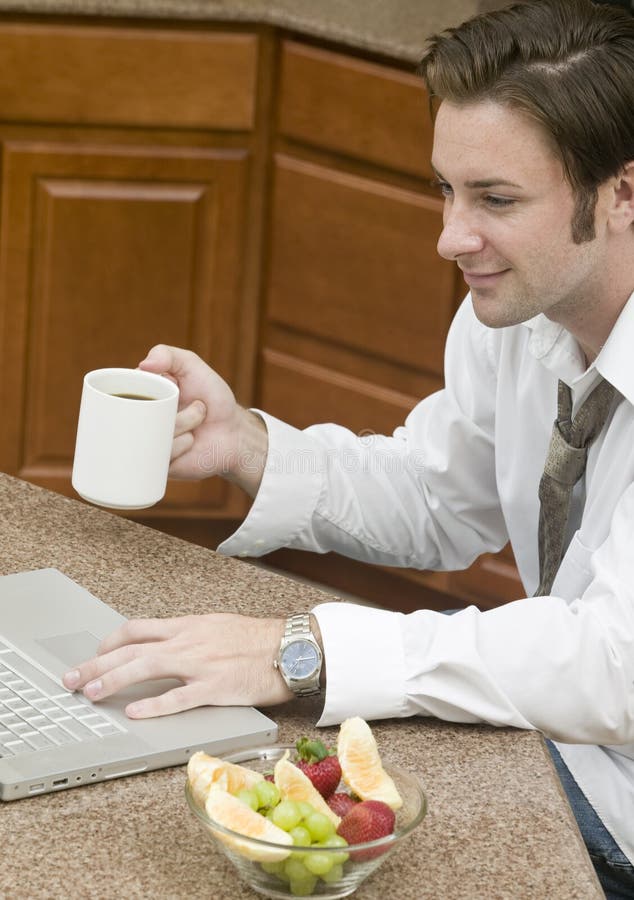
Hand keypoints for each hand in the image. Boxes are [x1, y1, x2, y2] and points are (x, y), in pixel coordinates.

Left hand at [62, 614, 293, 717]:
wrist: (293, 648)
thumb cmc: (259, 640)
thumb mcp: (218, 627)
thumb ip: (190, 636)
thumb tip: (167, 645)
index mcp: (189, 626)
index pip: (137, 629)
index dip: (109, 642)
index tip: (95, 655)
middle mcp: (188, 640)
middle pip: (130, 648)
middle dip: (95, 663)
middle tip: (72, 679)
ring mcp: (200, 663)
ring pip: (145, 667)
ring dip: (111, 680)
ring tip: (89, 693)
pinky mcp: (215, 687)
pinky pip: (177, 697)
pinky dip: (151, 705)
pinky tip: (134, 712)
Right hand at [138, 344, 267, 494]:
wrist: (233, 435)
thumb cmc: (213, 399)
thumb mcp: (192, 368)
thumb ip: (169, 355)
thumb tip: (143, 364)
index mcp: (140, 396)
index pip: (121, 390)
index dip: (143, 388)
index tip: (174, 387)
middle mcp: (138, 420)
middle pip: (135, 412)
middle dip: (172, 406)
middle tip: (199, 405)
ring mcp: (146, 443)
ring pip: (149, 433)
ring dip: (183, 423)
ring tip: (198, 424)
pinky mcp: (155, 465)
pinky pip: (158, 454)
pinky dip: (181, 445)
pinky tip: (192, 442)